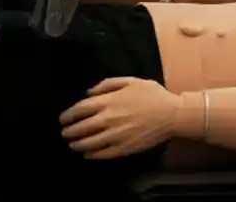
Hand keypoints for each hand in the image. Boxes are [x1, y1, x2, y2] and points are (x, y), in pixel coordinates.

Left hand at [60, 77, 179, 159]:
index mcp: (109, 101)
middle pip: (81, 127)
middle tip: (65, 133)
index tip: (63, 118)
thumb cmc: (152, 95)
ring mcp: (115, 135)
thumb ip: (108, 84)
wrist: (172, 114)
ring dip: (78, 144)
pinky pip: (103, 153)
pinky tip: (88, 154)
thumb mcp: (131, 81)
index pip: (80, 109)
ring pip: (89, 143)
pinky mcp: (123, 148)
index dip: (68, 114)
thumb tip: (89, 92)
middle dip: (70, 131)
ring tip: (73, 145)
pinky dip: (92, 155)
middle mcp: (108, 119)